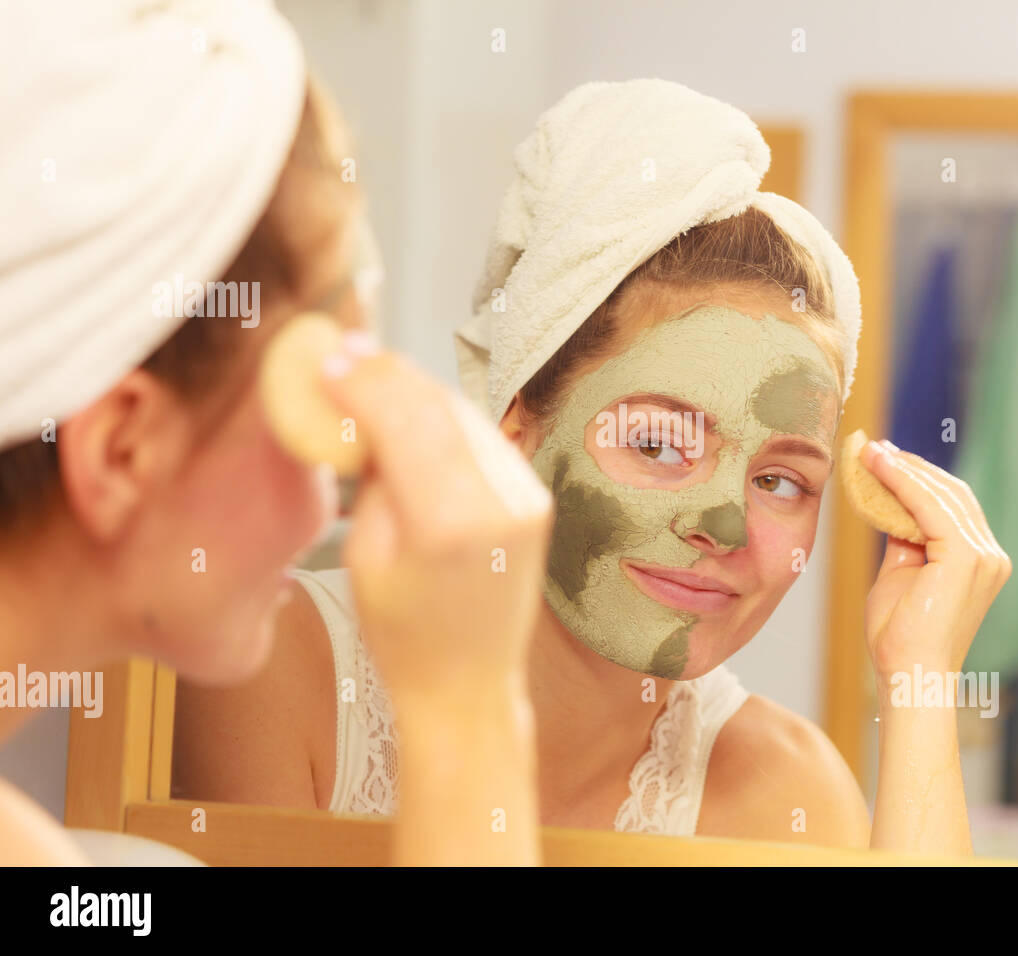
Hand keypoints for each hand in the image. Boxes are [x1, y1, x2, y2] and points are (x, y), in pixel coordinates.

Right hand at [320, 350, 553, 702]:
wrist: (470, 685)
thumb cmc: (406, 637)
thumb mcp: (365, 556)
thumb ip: (371, 478)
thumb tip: (361, 412)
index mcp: (450, 524)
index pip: (406, 419)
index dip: (364, 381)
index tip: (328, 361)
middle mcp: (501, 503)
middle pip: (439, 406)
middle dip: (388, 375)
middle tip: (344, 355)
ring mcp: (526, 497)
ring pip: (464, 414)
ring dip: (415, 391)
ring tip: (369, 379)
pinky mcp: (534, 497)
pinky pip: (482, 437)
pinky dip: (443, 418)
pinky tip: (409, 415)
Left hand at [859, 439, 1010, 696]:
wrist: (908, 674)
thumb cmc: (899, 636)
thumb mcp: (900, 574)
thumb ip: (903, 540)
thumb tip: (889, 507)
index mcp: (979, 560)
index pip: (953, 505)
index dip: (919, 478)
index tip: (885, 458)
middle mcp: (990, 555)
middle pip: (952, 494)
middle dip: (911, 467)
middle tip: (873, 448)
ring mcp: (983, 556)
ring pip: (942, 495)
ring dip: (903, 469)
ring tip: (870, 453)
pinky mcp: (967, 558)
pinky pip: (931, 507)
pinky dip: (903, 483)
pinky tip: (879, 468)